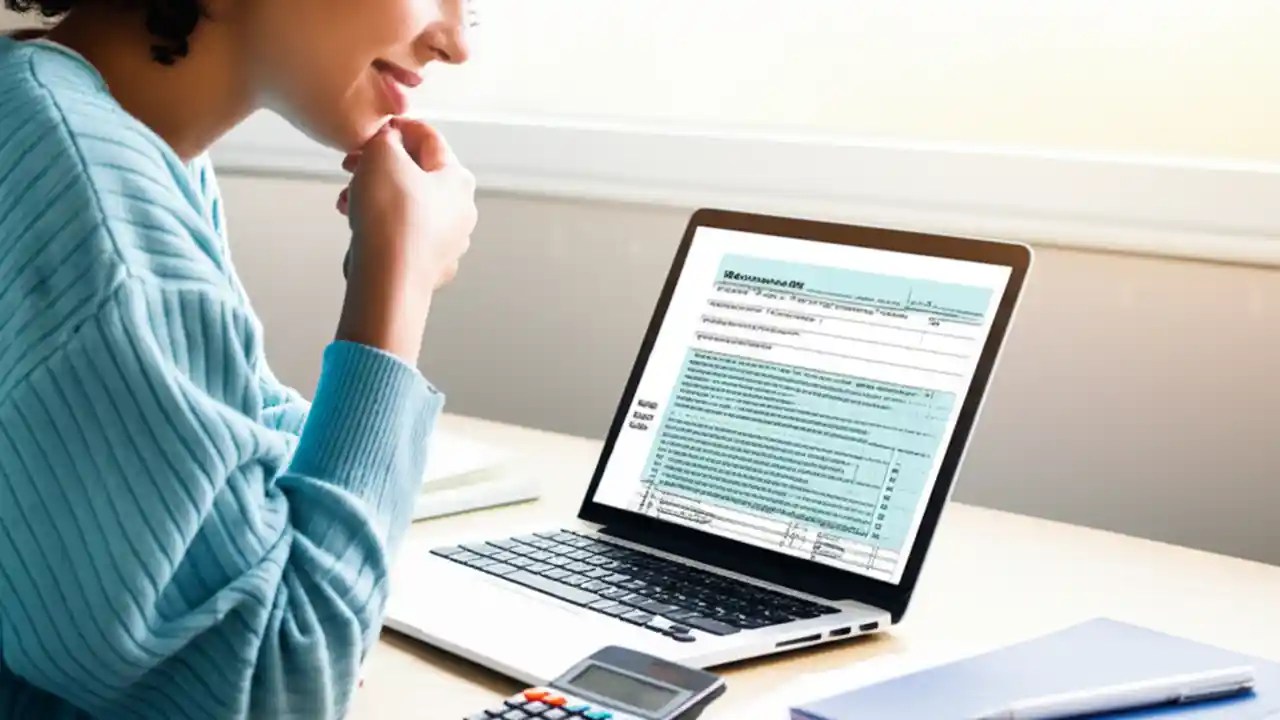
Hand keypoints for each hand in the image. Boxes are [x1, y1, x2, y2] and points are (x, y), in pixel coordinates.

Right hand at [340, 118, 475, 288]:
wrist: (388, 280)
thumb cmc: (390, 215)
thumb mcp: (383, 155)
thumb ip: (386, 139)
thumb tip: (388, 140)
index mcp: (458, 179)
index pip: (430, 139)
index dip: (398, 128)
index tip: (375, 129)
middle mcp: (461, 212)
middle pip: (417, 175)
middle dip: (379, 167)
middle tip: (352, 166)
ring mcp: (448, 243)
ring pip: (406, 207)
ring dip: (374, 197)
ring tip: (346, 200)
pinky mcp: (428, 268)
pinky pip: (401, 236)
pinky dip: (380, 227)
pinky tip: (359, 228)